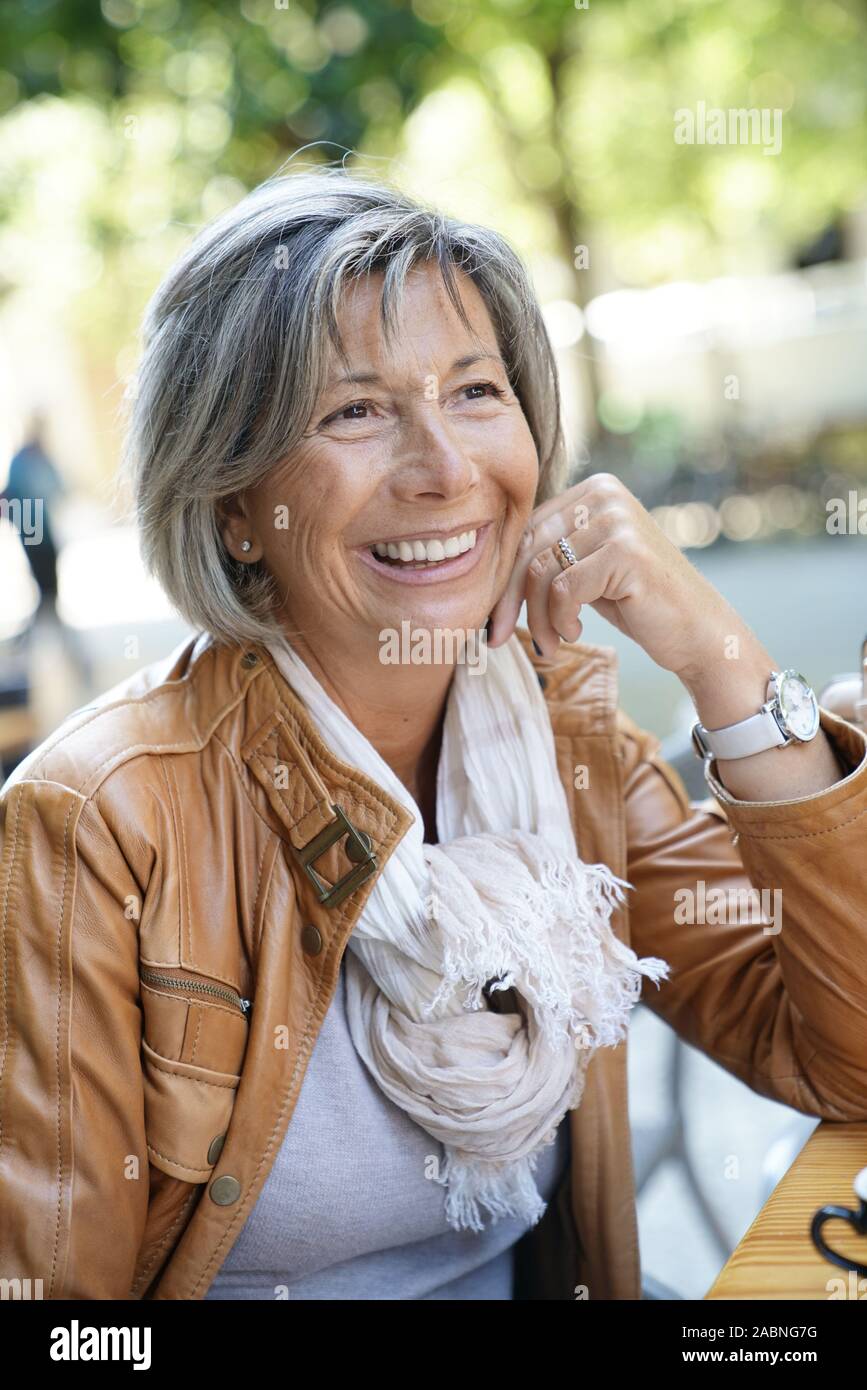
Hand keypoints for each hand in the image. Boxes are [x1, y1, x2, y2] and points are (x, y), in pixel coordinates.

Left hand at [487, 474, 748, 678]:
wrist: (698, 632)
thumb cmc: (638, 604)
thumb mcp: (586, 568)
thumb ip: (549, 554)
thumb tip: (485, 570)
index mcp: (593, 490)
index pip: (527, 531)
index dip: (502, 579)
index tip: (491, 620)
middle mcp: (605, 495)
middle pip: (529, 548)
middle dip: (508, 600)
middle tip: (498, 638)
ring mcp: (618, 520)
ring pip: (542, 572)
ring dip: (538, 618)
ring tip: (552, 643)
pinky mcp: (625, 552)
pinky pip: (565, 589)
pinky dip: (560, 620)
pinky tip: (575, 633)